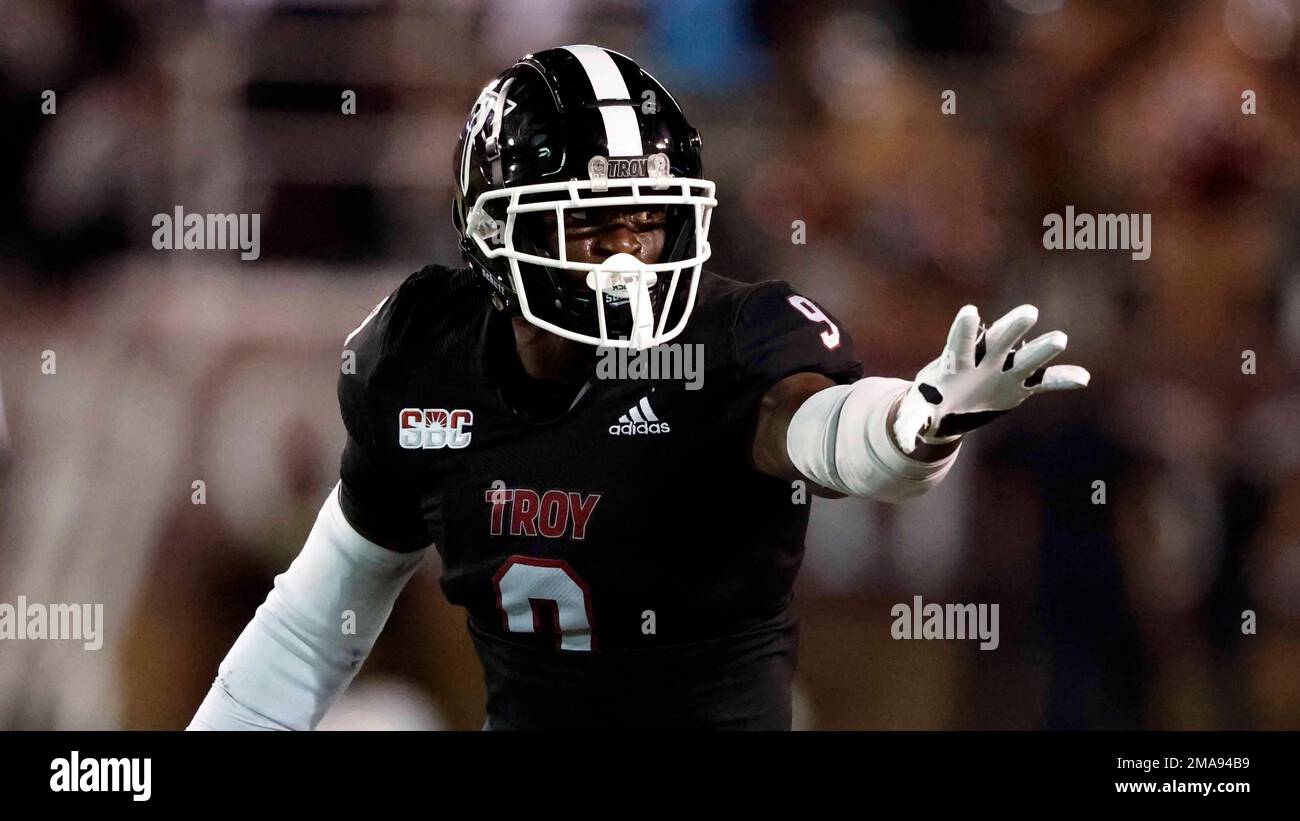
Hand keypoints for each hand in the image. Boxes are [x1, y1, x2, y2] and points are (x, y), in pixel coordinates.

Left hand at [892, 304, 1089, 453]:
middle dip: (1012, 328)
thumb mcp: (915, 414)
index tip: (969, 311)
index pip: (960, 343)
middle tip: (1028, 312)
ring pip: (1024, 357)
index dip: (964, 330)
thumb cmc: (927, 404)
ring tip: (1060, 339)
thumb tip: (901, 442)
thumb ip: (910, 425)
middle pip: (998, 341)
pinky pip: (1043, 382)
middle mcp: (982, 360)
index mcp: (954, 363)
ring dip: (1042, 349)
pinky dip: (1061, 380)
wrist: (946, 408)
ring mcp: (1004, 371)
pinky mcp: (1019, 386)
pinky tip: (1081, 378)